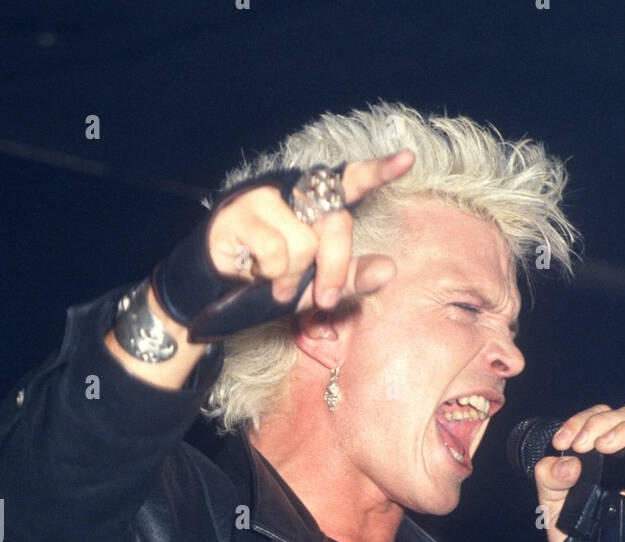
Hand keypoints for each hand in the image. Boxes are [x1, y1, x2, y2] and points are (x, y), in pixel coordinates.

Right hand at [206, 150, 415, 312]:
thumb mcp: (317, 286)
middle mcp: (293, 191)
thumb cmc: (270, 283)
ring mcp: (264, 197)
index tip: (407, 160)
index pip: (350, 181)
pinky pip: (274, 250)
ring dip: (290, 276)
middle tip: (323, 298)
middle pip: (336, 222)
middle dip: (334, 270)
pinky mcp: (238, 212)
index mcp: (315, 203)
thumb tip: (389, 269)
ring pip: (303, 242)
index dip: (377, 171)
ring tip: (271, 279)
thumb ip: (351, 278)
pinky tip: (253, 274)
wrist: (217, 297)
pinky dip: (270, 274)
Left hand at [533, 401, 624, 541]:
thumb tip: (567, 462)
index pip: (597, 421)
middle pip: (623, 416)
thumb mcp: (553, 510)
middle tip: (581, 443)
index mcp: (599, 459)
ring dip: (624, 429)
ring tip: (603, 446)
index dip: (580, 421)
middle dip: (599, 422)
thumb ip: (549, 482)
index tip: (564, 441)